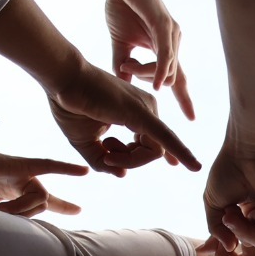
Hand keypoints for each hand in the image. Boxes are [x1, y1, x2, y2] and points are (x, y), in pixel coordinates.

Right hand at [0, 148, 86, 216]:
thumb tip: (7, 239)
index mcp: (11, 193)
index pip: (40, 202)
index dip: (60, 207)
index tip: (78, 211)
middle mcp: (19, 183)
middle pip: (45, 201)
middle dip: (43, 211)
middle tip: (31, 213)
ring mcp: (20, 174)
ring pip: (42, 196)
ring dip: (25, 209)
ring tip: (4, 209)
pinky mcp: (19, 165)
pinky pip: (47, 166)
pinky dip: (65, 169)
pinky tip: (84, 172)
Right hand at [46, 61, 201, 177]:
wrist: (61, 80)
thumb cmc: (70, 106)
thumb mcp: (86, 142)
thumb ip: (102, 161)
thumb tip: (122, 175)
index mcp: (137, 114)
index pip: (146, 147)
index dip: (133, 159)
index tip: (109, 161)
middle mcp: (147, 108)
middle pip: (152, 152)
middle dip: (127, 162)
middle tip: (105, 158)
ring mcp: (146, 108)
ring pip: (154, 152)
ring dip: (128, 161)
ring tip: (106, 156)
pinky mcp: (140, 112)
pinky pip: (166, 138)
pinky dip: (179, 153)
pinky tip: (193, 167)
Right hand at [105, 0, 195, 120]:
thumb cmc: (121, 7)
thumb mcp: (121, 44)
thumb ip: (123, 66)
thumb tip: (121, 86)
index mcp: (165, 48)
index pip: (178, 78)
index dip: (185, 98)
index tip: (191, 118)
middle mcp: (174, 42)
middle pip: (171, 79)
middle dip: (150, 84)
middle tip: (128, 70)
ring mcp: (172, 34)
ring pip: (168, 70)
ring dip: (144, 74)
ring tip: (125, 65)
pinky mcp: (164, 25)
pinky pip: (167, 54)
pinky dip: (161, 71)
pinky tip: (156, 84)